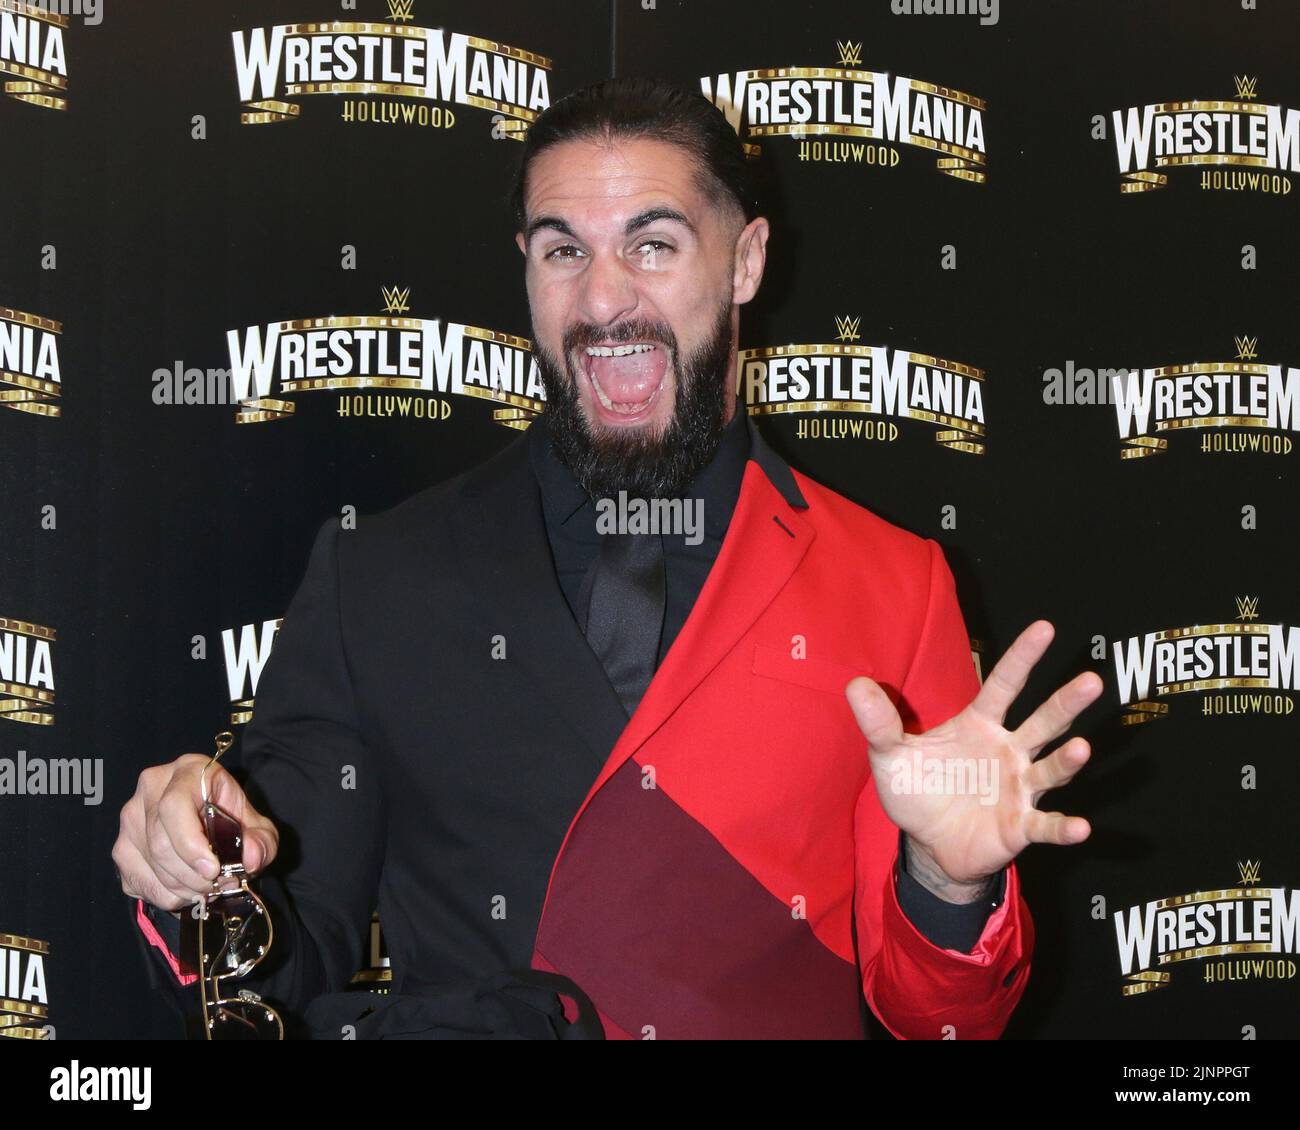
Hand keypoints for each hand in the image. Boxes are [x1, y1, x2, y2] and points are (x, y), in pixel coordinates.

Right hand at [112, 753, 279, 913]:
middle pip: (161, 843)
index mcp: (187, 772)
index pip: (174, 806)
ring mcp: (131, 821)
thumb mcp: (257, 825)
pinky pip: (141, 883)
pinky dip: (169, 895)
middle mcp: (150, 790)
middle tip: (220, 884)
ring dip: (185, 888)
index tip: (213, 869)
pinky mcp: (122, 849)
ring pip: (151, 867)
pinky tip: (188, 888)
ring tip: (209, 886)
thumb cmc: (232, 817)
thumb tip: (252, 858)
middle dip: (194, 875)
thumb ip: (262, 840)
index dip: (191, 844)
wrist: (210, 820)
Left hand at [846, 619, 1101, 888]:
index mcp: (980, 725)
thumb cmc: (917, 792)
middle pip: (1042, 721)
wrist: (928, 844)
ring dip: (1067, 760)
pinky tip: (1080, 827)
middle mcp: (1009, 751)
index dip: (1023, 657)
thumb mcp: (890, 755)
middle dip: (1066, 702)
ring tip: (1081, 748)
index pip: (1004, 684)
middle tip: (1092, 680)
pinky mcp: (1020, 826)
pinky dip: (1062, 827)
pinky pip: (1045, 825)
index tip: (1045, 627)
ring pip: (1049, 769)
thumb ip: (878, 722)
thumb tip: (855, 683)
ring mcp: (1019, 789)